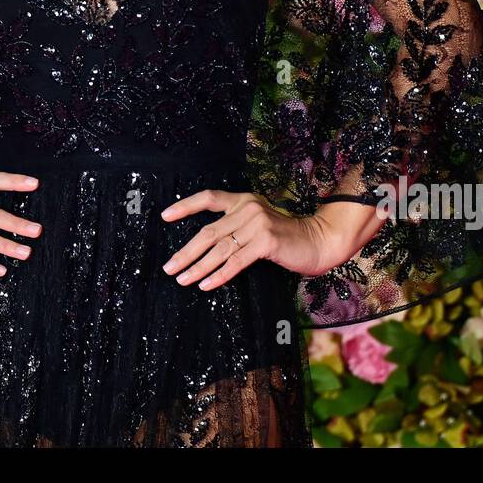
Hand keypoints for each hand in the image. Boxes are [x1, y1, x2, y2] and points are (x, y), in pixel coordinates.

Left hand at [161, 190, 359, 290]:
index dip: (185, 206)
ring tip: (182, 278)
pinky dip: (218, 274)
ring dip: (197, 266)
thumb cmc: (286, 239)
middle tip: (169, 266)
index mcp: (243, 200)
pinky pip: (235, 261)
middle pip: (208, 231)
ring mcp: (256, 223)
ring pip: (218, 249)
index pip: (208, 197)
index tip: (164, 216)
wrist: (318, 241)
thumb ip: (236, 228)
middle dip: (185, 251)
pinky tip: (205, 284)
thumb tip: (204, 248)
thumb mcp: (258, 226)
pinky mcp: (265, 241)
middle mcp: (247, 208)